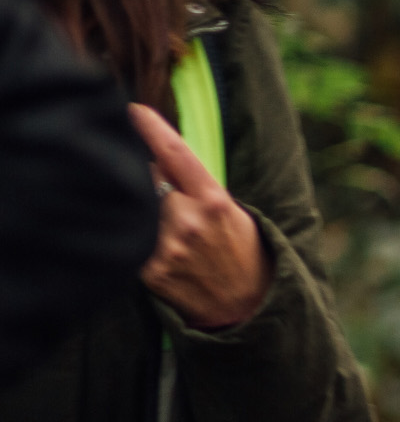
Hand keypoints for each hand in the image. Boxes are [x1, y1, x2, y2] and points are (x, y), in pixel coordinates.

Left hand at [131, 104, 268, 330]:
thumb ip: (197, 188)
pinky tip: (158, 248)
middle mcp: (190, 221)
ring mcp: (168, 246)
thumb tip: (157, 158)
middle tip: (166, 195)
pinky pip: (133, 237)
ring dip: (143, 208)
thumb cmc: (241, 255)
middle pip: (148, 177)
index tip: (132, 111)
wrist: (245, 310)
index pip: (175, 152)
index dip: (150, 127)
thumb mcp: (234, 214)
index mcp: (216, 202)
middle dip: (150, 178)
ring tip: (168, 228)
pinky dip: (139, 235)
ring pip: (138, 206)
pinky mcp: (150, 269)